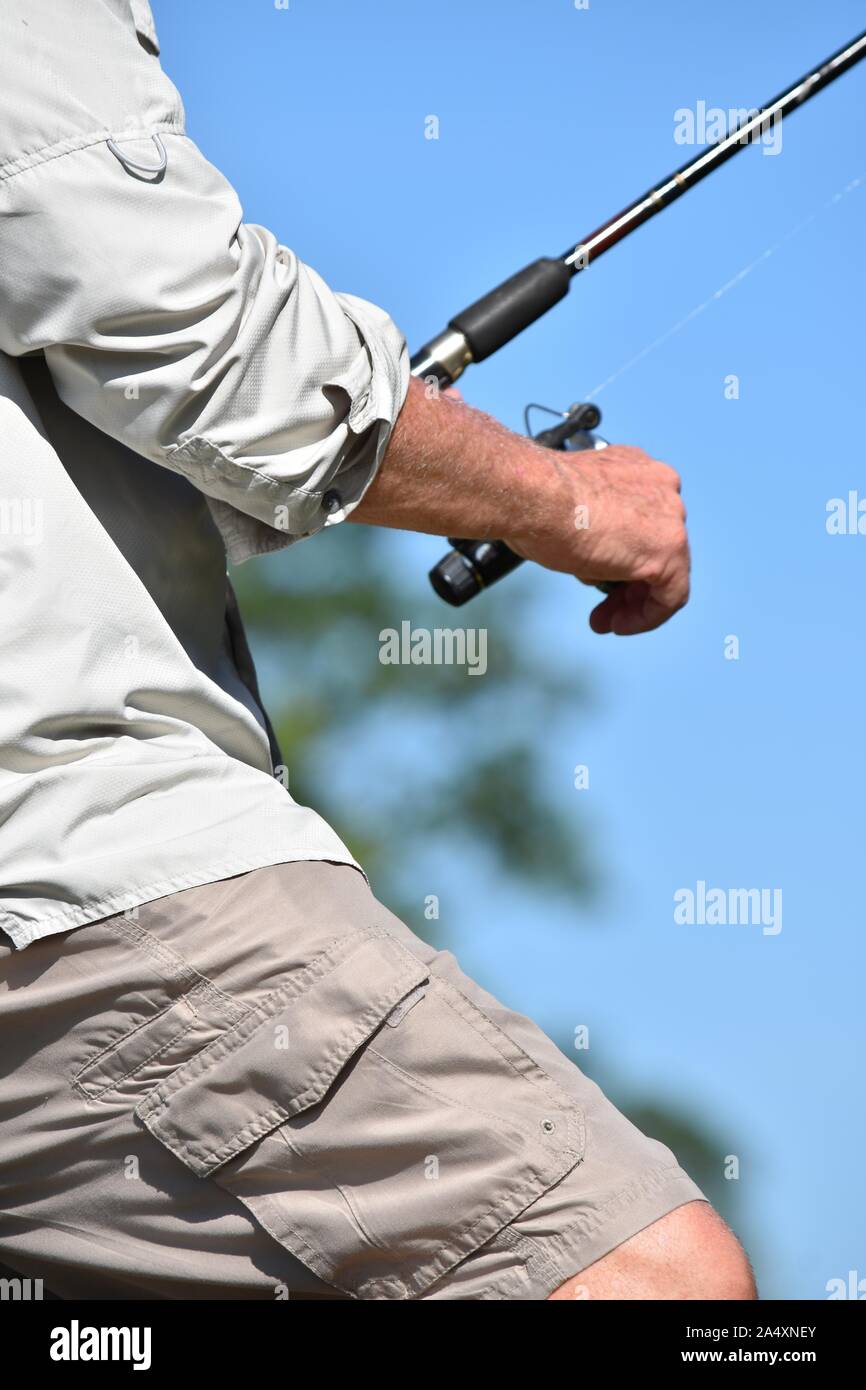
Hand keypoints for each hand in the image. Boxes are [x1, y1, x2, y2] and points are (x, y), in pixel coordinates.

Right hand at [506, 443, 689, 635]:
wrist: (534, 496)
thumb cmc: (536, 498)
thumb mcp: (568, 507)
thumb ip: (592, 526)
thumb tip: (589, 555)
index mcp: (637, 471)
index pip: (642, 524)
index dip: (621, 558)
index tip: (599, 577)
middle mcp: (661, 487)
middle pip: (654, 548)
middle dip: (627, 584)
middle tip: (604, 608)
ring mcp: (670, 517)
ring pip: (665, 571)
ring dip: (634, 603)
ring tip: (607, 622)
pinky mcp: (670, 549)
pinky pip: (672, 594)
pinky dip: (648, 615)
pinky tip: (622, 625)